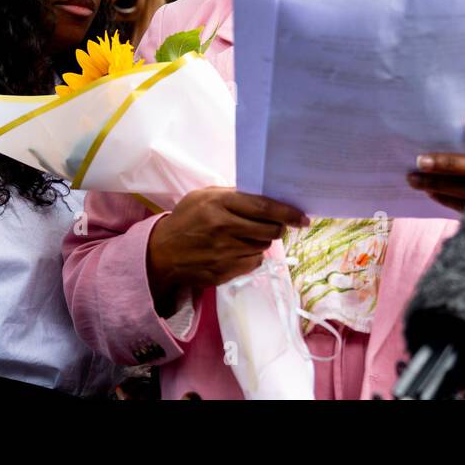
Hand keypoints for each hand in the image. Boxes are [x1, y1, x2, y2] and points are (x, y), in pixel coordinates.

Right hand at [146, 187, 307, 309]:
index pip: (264, 207)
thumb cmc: (186, 220)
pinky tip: (239, 250)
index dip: (287, 212)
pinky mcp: (224, 271)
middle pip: (270, 229)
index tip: (302, 217)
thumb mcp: (203, 196)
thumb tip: (265, 196)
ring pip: (263, 246)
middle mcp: (224, 227)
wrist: (162, 253)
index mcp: (220, 204)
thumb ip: (232, 194)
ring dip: (262, 241)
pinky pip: (253, 263)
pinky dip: (252, 256)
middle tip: (277, 225)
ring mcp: (224, 252)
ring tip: (247, 236)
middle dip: (279, 227)